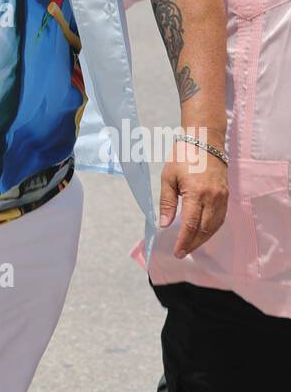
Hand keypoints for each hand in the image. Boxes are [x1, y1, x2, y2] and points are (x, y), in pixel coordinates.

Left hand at [159, 142, 228, 257]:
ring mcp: (222, 197)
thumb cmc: (183, 156)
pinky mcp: (226, 195)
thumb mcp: (168, 177)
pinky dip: (212, 229)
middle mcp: (212, 197)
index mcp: (196, 193)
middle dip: (193, 244)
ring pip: (214, 226)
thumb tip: (165, 224)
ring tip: (190, 245)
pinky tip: (203, 233)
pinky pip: (221, 218)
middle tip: (181, 252)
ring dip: (203, 239)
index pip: (190, 225)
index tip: (176, 251)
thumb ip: (167, 202)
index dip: (184, 241)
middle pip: (204, 229)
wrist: (205, 140)